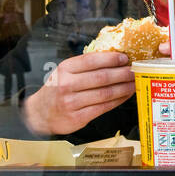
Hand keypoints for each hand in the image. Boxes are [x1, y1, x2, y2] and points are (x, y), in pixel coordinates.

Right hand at [20, 51, 134, 135]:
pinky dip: (117, 101)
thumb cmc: (56, 90)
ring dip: (123, 88)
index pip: (92, 60)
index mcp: (65, 69)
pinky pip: (103, 107)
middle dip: (122, 73)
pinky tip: (125, 96)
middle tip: (134, 70)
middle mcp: (67, 84)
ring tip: (133, 83)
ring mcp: (72, 102)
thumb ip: (84, 66)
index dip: (111, 59)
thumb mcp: (64, 72)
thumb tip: (112, 59)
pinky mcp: (77, 117)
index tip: (125, 58)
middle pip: (101, 77)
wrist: (39, 113)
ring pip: (104, 93)